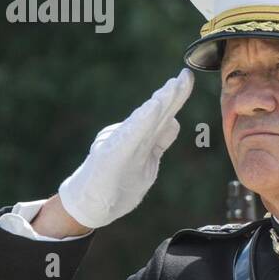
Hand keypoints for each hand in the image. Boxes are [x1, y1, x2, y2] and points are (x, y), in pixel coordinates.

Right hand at [57, 69, 194, 228]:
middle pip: (157, 114)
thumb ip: (159, 140)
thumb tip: (173, 121)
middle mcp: (133, 139)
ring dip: (158, 104)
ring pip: (143, 121)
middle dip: (171, 94)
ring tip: (171, 88)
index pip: (165, 115)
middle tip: (185, 75)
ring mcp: (121, 146)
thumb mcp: (147, 161)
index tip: (187, 77)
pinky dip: (142, 122)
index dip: (176, 97)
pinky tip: (152, 109)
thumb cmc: (118, 182)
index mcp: (145, 141)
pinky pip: (130, 137)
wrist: (91, 204)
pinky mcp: (111, 157)